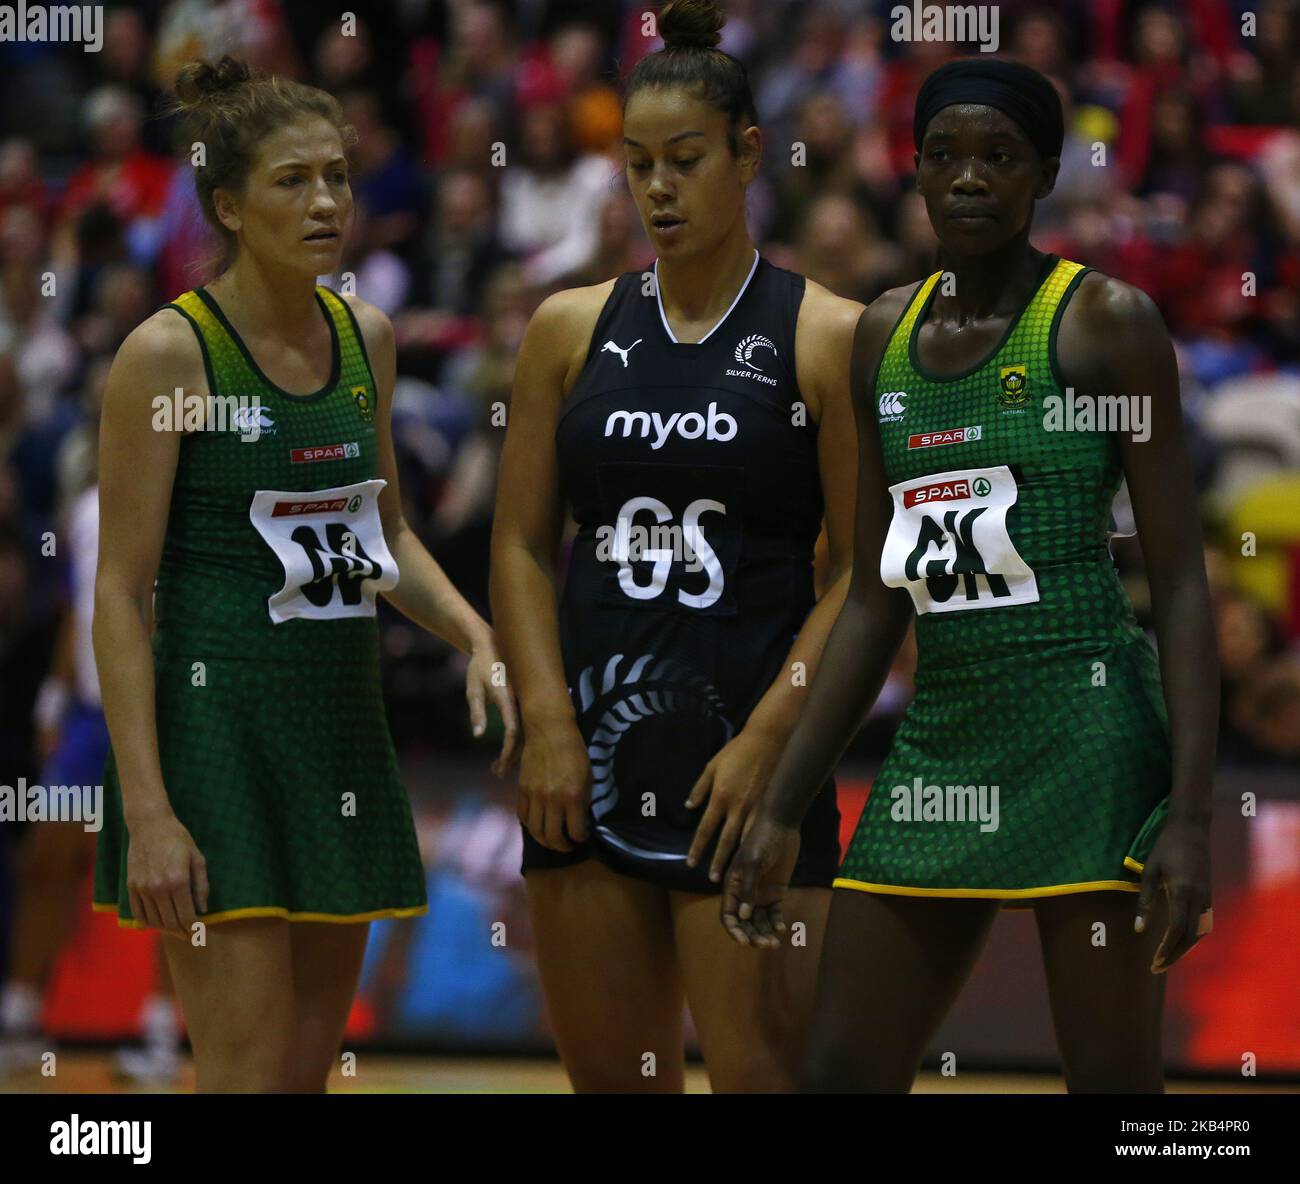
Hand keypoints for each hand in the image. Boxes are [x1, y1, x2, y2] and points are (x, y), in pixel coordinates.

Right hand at [125, 811, 208, 936]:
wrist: (149, 825)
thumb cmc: (178, 839)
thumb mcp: (197, 858)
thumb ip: (202, 885)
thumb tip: (203, 909)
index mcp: (178, 881)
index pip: (187, 916)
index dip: (195, 929)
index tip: (201, 933)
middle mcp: (158, 888)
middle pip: (171, 922)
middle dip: (183, 932)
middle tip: (191, 937)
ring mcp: (142, 888)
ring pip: (154, 921)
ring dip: (166, 930)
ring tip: (177, 931)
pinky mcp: (131, 886)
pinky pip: (138, 913)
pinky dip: (148, 923)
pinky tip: (156, 925)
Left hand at [465, 634, 520, 776]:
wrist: (492, 645)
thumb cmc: (479, 667)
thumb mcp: (473, 689)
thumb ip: (477, 712)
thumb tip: (479, 735)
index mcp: (509, 697)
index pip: (513, 729)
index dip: (509, 750)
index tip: (501, 765)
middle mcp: (522, 701)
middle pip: (523, 736)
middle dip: (511, 757)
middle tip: (497, 774)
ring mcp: (525, 702)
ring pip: (525, 733)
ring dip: (513, 752)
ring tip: (497, 768)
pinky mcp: (524, 703)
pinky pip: (524, 726)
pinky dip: (516, 742)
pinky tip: (505, 753)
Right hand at [517, 718, 590, 852]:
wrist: (550, 730)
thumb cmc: (575, 751)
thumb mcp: (588, 776)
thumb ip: (583, 800)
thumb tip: (580, 820)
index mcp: (572, 796)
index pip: (575, 831)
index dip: (580, 838)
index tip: (582, 837)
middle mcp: (551, 800)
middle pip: (552, 837)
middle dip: (561, 847)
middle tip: (567, 846)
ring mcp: (534, 795)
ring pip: (535, 831)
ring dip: (545, 841)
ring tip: (552, 840)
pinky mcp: (522, 789)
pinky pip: (523, 816)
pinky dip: (530, 825)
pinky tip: (538, 824)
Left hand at [685, 726, 783, 882]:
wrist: (767, 742)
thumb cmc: (737, 752)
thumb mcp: (712, 766)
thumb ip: (700, 788)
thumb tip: (689, 807)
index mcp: (720, 797)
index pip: (705, 829)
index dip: (698, 847)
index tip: (691, 863)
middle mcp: (736, 807)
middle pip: (725, 841)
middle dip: (718, 861)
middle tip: (712, 879)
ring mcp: (754, 808)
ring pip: (744, 840)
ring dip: (737, 859)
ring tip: (733, 876)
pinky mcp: (768, 807)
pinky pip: (759, 831)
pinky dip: (754, 846)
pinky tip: (753, 856)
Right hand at [720, 811, 800, 948]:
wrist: (782, 825)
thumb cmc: (763, 840)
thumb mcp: (754, 863)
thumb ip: (749, 889)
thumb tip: (744, 916)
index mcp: (733, 886)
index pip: (728, 915)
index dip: (734, 930)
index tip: (745, 942)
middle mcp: (744, 893)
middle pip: (745, 922)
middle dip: (752, 936)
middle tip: (766, 944)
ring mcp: (760, 893)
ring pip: (760, 921)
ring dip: (765, 933)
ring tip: (774, 943)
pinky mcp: (776, 891)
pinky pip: (774, 913)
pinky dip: (776, 922)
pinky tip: (782, 928)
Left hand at [1136, 813, 1211, 972]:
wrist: (1191, 829)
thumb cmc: (1165, 848)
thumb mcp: (1149, 872)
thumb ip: (1145, 901)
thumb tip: (1138, 929)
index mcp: (1181, 892)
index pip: (1176, 929)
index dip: (1166, 949)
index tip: (1154, 962)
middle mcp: (1198, 898)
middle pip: (1190, 937)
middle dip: (1174, 955)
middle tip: (1156, 968)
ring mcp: (1206, 897)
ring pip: (1200, 932)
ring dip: (1184, 948)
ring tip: (1166, 959)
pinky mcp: (1209, 895)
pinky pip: (1203, 923)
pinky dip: (1192, 936)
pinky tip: (1179, 941)